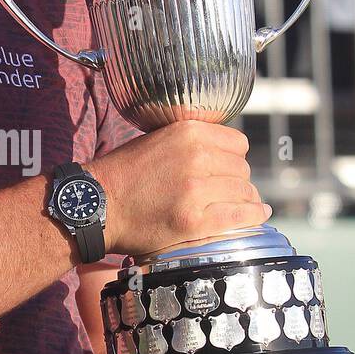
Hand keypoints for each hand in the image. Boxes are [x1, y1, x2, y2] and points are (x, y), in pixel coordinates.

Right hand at [91, 120, 270, 257]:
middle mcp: (196, 157)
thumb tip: (224, 152)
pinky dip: (252, 216)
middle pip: (242, 170)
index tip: (227, 170)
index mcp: (188, 133)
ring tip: (236, 206)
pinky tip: (258, 215)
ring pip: (243, 192)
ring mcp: (196, 190)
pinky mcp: (195, 220)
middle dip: (237, 181)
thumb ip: (189, 142)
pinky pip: (239, 215)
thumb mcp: (156, 140)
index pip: (237, 143)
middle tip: (226, 192)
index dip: (234, 158)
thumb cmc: (123, 175)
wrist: (96, 204)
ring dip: (243, 200)